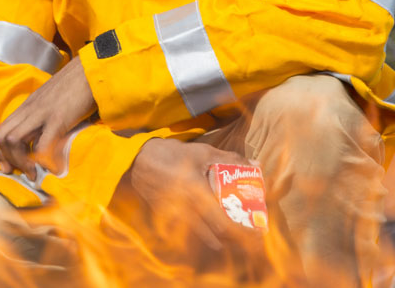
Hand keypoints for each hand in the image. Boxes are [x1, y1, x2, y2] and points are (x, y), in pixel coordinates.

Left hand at [0, 56, 96, 178]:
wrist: (91, 70)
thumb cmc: (76, 86)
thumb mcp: (53, 101)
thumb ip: (45, 116)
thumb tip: (45, 137)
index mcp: (28, 106)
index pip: (2, 129)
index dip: (3, 152)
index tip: (11, 166)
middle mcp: (30, 109)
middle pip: (2, 136)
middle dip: (8, 159)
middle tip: (21, 172)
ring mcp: (41, 113)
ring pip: (13, 140)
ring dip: (21, 162)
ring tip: (34, 172)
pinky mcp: (58, 119)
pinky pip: (42, 144)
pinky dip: (43, 160)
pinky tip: (52, 167)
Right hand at [123, 138, 247, 251]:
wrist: (137, 161)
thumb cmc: (171, 154)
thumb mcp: (202, 152)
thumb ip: (229, 159)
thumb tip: (254, 163)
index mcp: (197, 195)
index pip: (223, 225)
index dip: (242, 234)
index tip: (257, 234)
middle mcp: (188, 211)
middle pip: (215, 238)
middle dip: (233, 241)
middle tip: (247, 236)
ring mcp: (175, 218)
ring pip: (201, 238)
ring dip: (218, 239)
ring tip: (229, 233)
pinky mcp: (167, 219)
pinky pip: (188, 233)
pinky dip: (201, 234)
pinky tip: (206, 225)